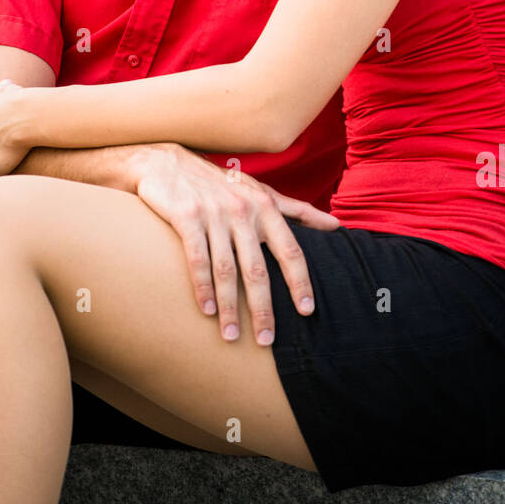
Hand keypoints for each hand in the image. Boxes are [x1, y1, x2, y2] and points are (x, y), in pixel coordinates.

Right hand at [132, 144, 339, 344]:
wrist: (169, 163)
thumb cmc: (220, 183)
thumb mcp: (261, 191)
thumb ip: (297, 210)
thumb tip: (336, 225)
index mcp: (266, 207)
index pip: (290, 250)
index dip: (300, 282)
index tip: (306, 311)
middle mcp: (243, 211)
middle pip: (258, 269)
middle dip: (263, 308)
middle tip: (267, 340)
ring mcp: (214, 214)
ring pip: (227, 270)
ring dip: (230, 307)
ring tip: (232, 335)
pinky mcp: (187, 217)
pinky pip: (198, 260)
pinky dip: (202, 288)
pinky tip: (206, 310)